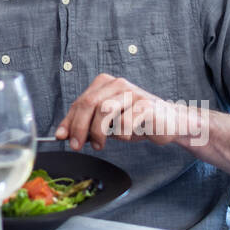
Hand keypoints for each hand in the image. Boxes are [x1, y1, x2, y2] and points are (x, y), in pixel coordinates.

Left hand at [54, 73, 183, 150]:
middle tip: (76, 145)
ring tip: (100, 145)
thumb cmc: (136, 122)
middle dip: (79, 127)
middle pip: (89, 104)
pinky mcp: (146, 105)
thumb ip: (87, 125)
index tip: (61, 136)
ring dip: (98, 133)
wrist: (169, 123)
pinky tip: (127, 136)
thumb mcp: (107, 123)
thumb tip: (63, 134)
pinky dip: (121, 135)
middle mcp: (117, 84)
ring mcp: (132, 93)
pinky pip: (125, 122)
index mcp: (104, 83)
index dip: (68, 121)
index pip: (80, 102)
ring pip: (104, 111)